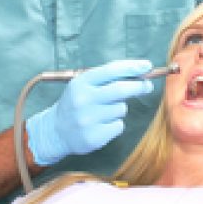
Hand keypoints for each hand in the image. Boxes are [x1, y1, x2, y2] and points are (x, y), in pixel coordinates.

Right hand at [26, 60, 153, 165]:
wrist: (55, 130)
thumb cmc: (77, 103)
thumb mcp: (84, 85)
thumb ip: (107, 79)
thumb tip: (140, 74)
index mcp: (81, 82)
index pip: (111, 70)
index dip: (132, 67)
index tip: (147, 66)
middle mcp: (83, 100)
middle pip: (121, 89)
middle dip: (138, 86)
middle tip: (147, 86)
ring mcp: (87, 120)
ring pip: (121, 109)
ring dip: (120, 109)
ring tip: (104, 112)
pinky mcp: (94, 137)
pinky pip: (119, 126)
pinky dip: (115, 124)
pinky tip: (102, 125)